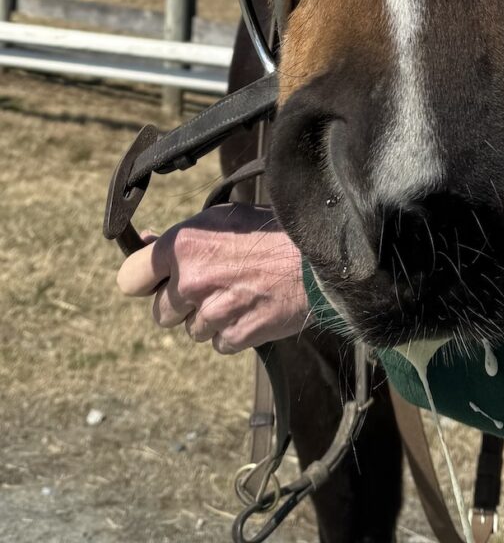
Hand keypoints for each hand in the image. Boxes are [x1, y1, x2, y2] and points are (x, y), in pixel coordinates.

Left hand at [116, 203, 308, 353]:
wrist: (316, 257)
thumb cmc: (269, 231)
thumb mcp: (221, 219)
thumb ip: (180, 237)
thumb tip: (145, 242)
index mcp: (183, 245)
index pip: (129, 278)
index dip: (144, 280)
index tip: (156, 281)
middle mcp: (192, 280)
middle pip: (159, 312)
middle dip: (180, 303)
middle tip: (210, 285)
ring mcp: (213, 312)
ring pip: (191, 330)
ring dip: (209, 318)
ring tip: (238, 292)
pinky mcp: (236, 336)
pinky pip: (218, 343)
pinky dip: (231, 332)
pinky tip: (250, 308)